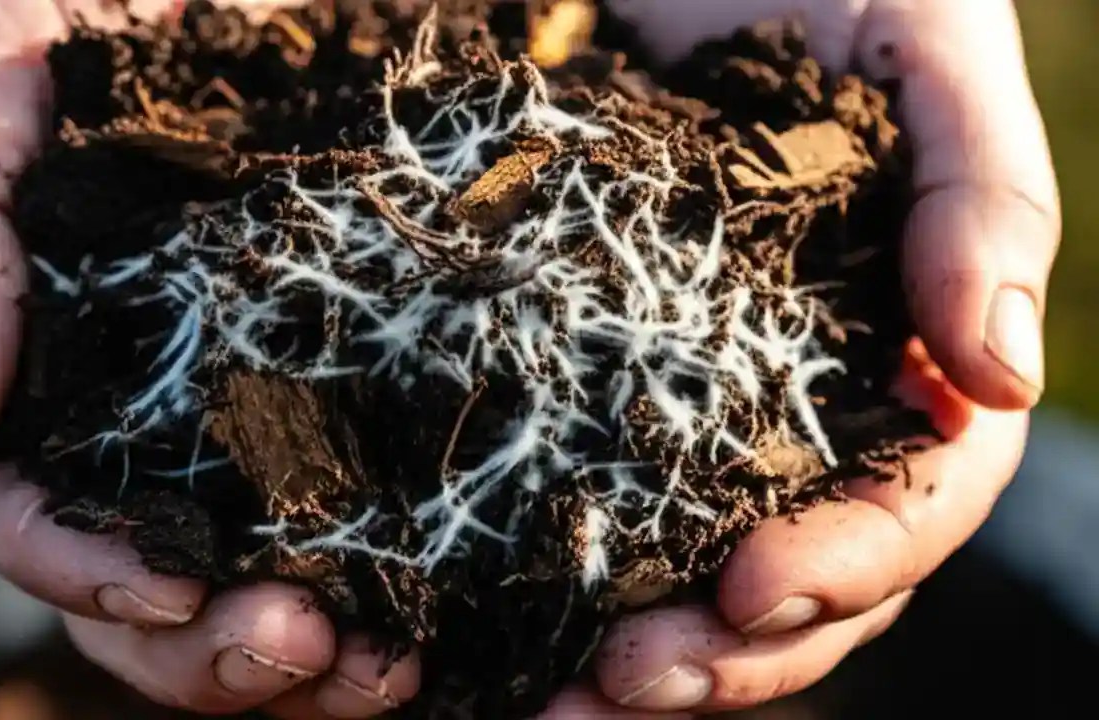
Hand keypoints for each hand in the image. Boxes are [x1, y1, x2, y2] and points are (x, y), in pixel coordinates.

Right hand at [0, 1, 416, 716]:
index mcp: (49, 360)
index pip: (22, 509)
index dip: (76, 572)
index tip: (168, 597)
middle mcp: (147, 410)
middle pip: (147, 589)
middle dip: (215, 653)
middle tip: (312, 657)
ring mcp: (264, 407)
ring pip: (265, 582)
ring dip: (319, 661)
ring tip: (394, 670)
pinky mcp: (376, 388)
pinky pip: (385, 515)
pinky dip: (412, 582)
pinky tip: (457, 607)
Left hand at [545, 1, 1057, 714]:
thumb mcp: (927, 50)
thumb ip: (984, 195)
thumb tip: (994, 372)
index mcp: (914, 354)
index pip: (913, 500)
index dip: (848, 561)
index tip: (751, 586)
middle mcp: (815, 406)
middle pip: (801, 574)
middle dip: (724, 650)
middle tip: (617, 683)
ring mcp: (708, 409)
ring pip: (693, 570)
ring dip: (631, 654)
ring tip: (541, 702)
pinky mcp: (604, 387)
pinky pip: (594, 503)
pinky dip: (551, 576)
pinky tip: (488, 620)